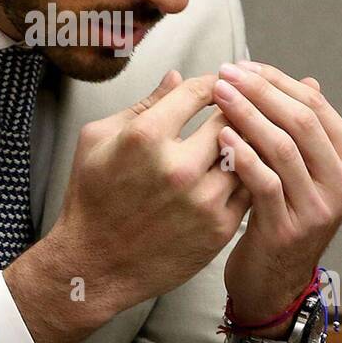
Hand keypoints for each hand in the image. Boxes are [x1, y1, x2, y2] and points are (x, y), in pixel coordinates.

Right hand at [6, 69, 249, 342]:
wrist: (94, 264)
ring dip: (246, 144)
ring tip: (242, 138)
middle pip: (231, 120)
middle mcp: (178, 167)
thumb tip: (177, 78)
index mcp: (145, 137)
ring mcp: (202, 200)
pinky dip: (249, 176)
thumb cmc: (91, 198)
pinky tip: (240, 171)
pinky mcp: (218, 228)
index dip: (214, 82)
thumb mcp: (97, 139)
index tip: (219, 83)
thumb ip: (143, 105)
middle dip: (235, 110)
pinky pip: (250, 189)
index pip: (199, 91)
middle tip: (238, 107)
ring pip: (247, 155)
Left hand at [211, 61, 341, 323]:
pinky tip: (220, 135)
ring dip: (247, 115)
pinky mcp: (288, 230)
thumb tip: (307, 82)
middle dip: (260, 91)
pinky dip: (242, 154)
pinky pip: (265, 182)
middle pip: (302, 122)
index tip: (243, 65)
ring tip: (219, 94)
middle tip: (226, 72)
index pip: (316, 107)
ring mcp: (320, 210)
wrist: (273, 280)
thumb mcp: (301, 171)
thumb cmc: (282, 214)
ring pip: (283, 147)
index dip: (277, 81)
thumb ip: (304, 130)